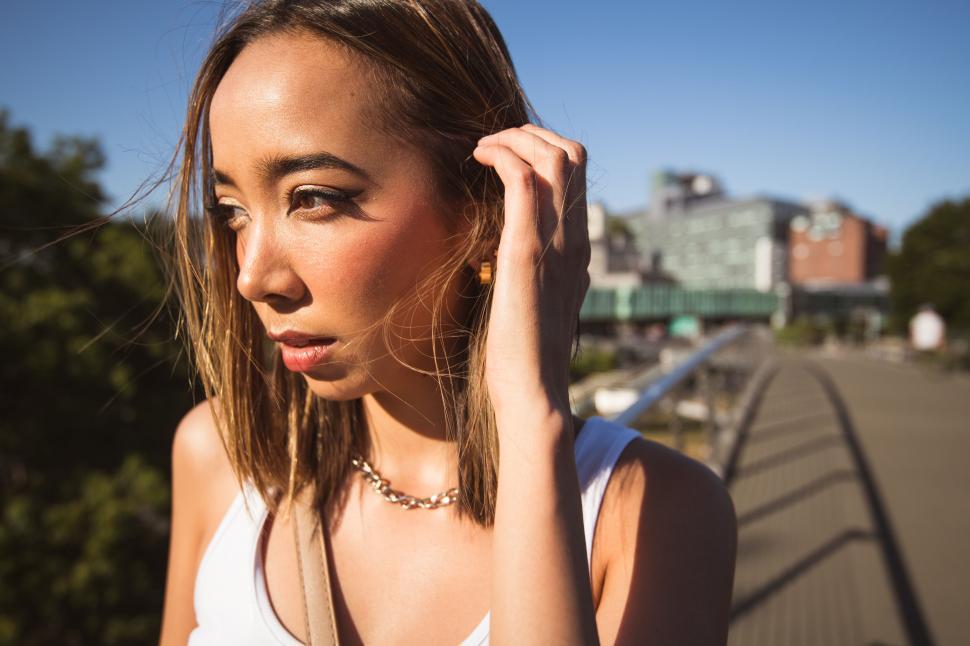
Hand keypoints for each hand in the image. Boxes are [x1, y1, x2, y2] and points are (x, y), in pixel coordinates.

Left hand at [472, 124, 590, 422]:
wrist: (534, 391)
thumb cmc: (527, 357)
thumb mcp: (539, 306)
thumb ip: (543, 277)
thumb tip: (531, 263)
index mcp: (577, 250)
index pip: (576, 177)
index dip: (543, 151)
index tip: (506, 157)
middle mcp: (574, 239)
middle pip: (572, 154)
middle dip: (531, 134)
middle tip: (494, 143)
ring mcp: (556, 243)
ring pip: (554, 157)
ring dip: (515, 138)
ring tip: (483, 147)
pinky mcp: (527, 252)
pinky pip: (524, 180)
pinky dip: (503, 156)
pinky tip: (477, 159)